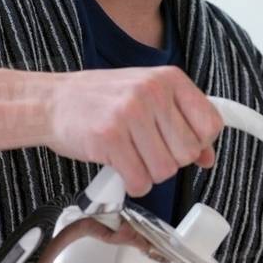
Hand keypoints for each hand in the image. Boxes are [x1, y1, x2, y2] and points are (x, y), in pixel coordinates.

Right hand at [47, 66, 223, 195]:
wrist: (51, 101)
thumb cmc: (100, 100)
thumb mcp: (147, 98)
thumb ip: (180, 123)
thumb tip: (207, 158)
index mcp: (168, 79)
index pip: (211, 124)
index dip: (199, 143)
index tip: (179, 144)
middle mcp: (152, 92)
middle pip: (188, 152)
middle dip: (170, 160)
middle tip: (147, 151)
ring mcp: (131, 114)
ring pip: (165, 170)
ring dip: (148, 173)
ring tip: (130, 155)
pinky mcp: (110, 138)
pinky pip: (140, 181)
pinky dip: (131, 183)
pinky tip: (120, 167)